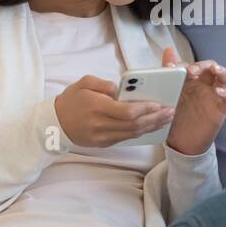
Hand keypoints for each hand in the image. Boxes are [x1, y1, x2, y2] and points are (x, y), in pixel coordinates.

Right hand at [55, 75, 175, 148]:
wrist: (54, 124)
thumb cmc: (71, 99)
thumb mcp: (85, 82)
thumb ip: (105, 84)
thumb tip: (123, 91)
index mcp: (96, 107)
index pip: (126, 112)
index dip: (144, 109)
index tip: (158, 104)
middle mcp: (100, 125)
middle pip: (134, 125)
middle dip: (155, 118)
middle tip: (171, 112)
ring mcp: (102, 137)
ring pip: (132, 134)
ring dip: (151, 127)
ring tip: (166, 119)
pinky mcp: (103, 144)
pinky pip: (126, 138)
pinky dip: (141, 132)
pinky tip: (152, 126)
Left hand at [163, 46, 225, 155]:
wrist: (182, 143)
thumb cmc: (177, 117)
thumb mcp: (169, 95)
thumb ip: (169, 73)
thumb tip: (169, 50)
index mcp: (192, 80)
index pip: (193, 65)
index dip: (184, 63)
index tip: (171, 67)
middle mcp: (204, 85)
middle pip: (211, 67)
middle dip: (203, 65)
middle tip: (192, 70)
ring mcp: (214, 96)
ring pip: (225, 78)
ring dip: (221, 71)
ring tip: (214, 70)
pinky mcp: (221, 109)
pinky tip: (218, 92)